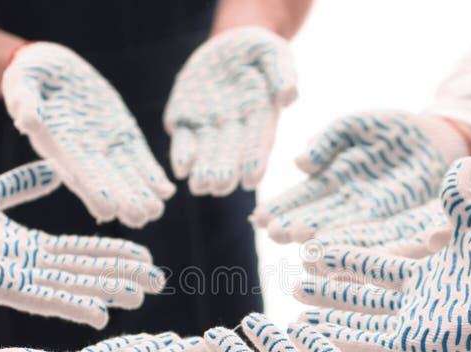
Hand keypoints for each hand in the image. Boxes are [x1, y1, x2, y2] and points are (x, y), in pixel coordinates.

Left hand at [0, 161, 164, 328]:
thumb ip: (22, 186)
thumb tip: (50, 169)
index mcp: (29, 245)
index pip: (80, 250)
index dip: (112, 252)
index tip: (144, 252)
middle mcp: (30, 266)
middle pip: (86, 271)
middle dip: (122, 275)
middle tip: (157, 282)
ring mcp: (18, 279)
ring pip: (73, 287)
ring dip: (106, 293)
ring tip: (139, 297)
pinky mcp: (2, 288)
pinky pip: (44, 300)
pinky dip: (73, 307)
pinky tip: (101, 313)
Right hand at [3, 42, 173, 226]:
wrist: (56, 68)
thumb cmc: (32, 75)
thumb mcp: (23, 81)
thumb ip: (24, 100)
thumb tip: (26, 120)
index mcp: (57, 143)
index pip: (77, 170)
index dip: (93, 189)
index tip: (107, 210)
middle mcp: (83, 153)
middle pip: (106, 181)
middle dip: (122, 200)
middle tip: (140, 218)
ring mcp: (105, 147)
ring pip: (126, 176)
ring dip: (141, 194)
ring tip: (156, 210)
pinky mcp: (123, 137)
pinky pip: (140, 160)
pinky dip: (153, 176)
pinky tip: (167, 191)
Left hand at [164, 26, 296, 195]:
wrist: (227, 46)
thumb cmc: (257, 52)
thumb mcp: (273, 53)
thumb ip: (282, 72)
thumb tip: (289, 96)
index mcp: (259, 116)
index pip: (257, 142)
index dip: (255, 160)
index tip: (252, 179)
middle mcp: (234, 127)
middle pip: (230, 153)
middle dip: (224, 171)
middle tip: (220, 186)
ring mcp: (208, 125)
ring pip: (206, 153)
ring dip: (202, 171)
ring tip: (200, 186)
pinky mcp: (185, 118)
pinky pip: (183, 139)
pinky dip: (182, 154)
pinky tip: (181, 167)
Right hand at [251, 111, 468, 242]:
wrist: (438, 138)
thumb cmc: (391, 129)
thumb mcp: (354, 125)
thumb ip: (328, 140)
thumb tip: (300, 163)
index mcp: (332, 180)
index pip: (302, 196)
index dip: (282, 207)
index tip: (261, 219)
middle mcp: (347, 204)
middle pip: (318, 219)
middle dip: (297, 227)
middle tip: (277, 235)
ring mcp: (372, 217)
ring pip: (343, 234)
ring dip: (325, 242)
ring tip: (305, 248)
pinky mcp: (399, 225)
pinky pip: (380, 239)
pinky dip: (364, 248)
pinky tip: (347, 257)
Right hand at [295, 158, 470, 351]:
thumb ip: (458, 192)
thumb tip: (463, 161)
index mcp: (421, 271)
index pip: (370, 265)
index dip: (341, 257)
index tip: (311, 248)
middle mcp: (414, 300)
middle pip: (359, 296)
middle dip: (328, 292)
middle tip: (295, 286)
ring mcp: (417, 323)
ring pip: (362, 323)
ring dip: (332, 320)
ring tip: (299, 318)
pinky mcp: (422, 344)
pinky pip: (377, 345)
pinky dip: (350, 341)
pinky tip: (324, 337)